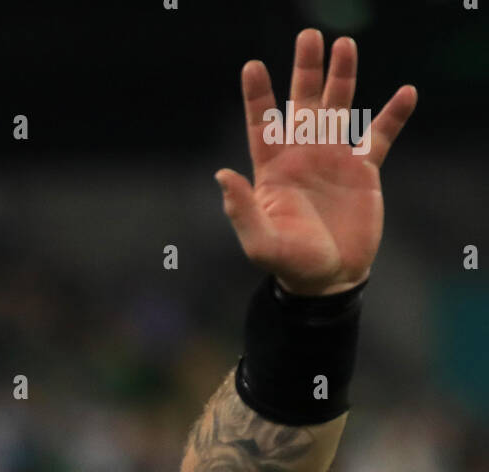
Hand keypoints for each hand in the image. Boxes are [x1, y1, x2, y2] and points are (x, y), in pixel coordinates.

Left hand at [215, 28, 416, 295]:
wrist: (329, 281)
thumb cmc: (291, 265)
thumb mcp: (261, 243)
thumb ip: (241, 210)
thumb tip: (221, 176)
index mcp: (274, 170)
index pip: (262, 125)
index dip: (258, 96)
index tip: (253, 66)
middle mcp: (302, 156)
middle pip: (302, 104)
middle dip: (305, 70)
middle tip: (308, 36)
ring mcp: (334, 160)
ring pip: (338, 108)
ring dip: (342, 78)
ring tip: (345, 45)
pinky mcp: (363, 171)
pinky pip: (380, 136)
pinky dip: (393, 116)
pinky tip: (405, 94)